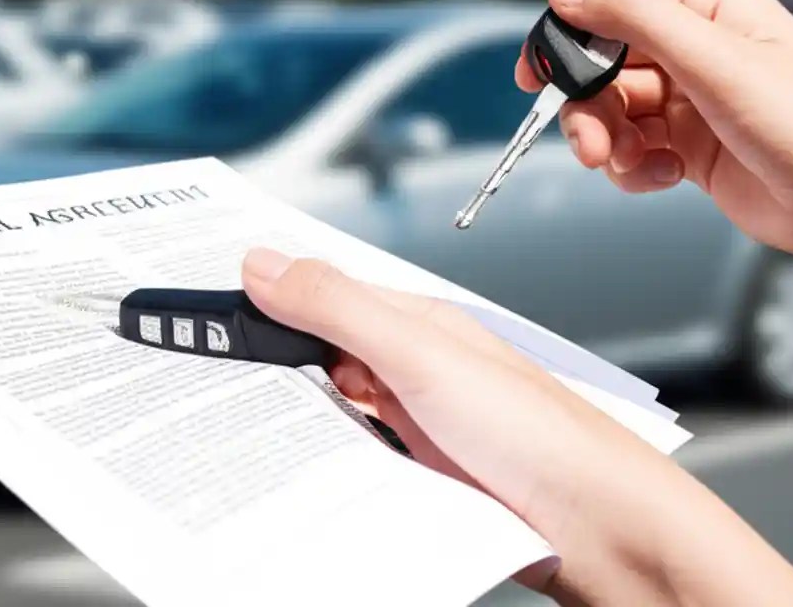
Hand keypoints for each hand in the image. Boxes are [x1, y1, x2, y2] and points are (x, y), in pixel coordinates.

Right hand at [242, 247, 792, 604]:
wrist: (595, 529)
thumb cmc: (536, 434)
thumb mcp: (421, 355)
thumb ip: (339, 307)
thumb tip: (263, 263)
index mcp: (409, 324)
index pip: (314, 297)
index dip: (257, 302)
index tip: (196, 315)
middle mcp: (405, 372)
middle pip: (309, 358)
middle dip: (260, 366)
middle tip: (201, 375)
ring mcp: (407, 428)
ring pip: (321, 413)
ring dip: (286, 419)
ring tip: (236, 425)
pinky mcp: (410, 478)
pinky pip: (343, 461)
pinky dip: (314, 461)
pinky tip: (292, 469)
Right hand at [516, 0, 792, 272]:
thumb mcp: (717, 61)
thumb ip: (637, 16)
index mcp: (709, 10)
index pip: (614, 6)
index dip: (567, 40)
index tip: (535, 74)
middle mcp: (697, 52)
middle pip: (603, 68)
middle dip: (588, 108)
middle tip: (590, 143)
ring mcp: (692, 102)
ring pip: (612, 114)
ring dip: (607, 142)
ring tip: (628, 164)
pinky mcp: (690, 148)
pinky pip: (632, 150)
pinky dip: (632, 169)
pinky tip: (661, 176)